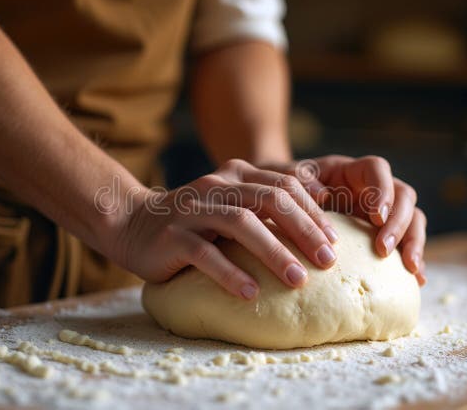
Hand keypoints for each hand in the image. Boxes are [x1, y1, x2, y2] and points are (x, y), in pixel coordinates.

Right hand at [112, 159, 338, 299]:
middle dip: (304, 230)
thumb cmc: (194, 222)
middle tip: (328, 261)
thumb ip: (265, 207)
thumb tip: (319, 227)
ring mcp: (193, 210)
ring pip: (241, 223)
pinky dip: (230, 273)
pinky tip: (251, 293)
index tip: (335, 241)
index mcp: (237, 173)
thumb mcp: (232, 205)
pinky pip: (205, 253)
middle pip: (270, 200)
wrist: (131, 223)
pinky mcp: (173, 236)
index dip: (314, 212)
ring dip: (274, 252)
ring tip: (298, 280)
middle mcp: (217, 185)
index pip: (285, 185)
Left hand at [265, 156, 426, 285]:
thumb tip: (323, 195)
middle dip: (399, 223)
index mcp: (354, 170)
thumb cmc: (288, 189)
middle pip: (404, 196)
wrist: (286, 206)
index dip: (383, 190)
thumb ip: (302, 180)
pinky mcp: (384, 234)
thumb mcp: (289, 178)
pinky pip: (406, 245)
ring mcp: (383, 212)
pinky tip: (416, 281)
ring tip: (411, 269)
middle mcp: (375, 189)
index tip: (377, 216)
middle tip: (384, 250)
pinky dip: (413, 261)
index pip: (378, 169)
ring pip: (413, 219)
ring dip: (414, 242)